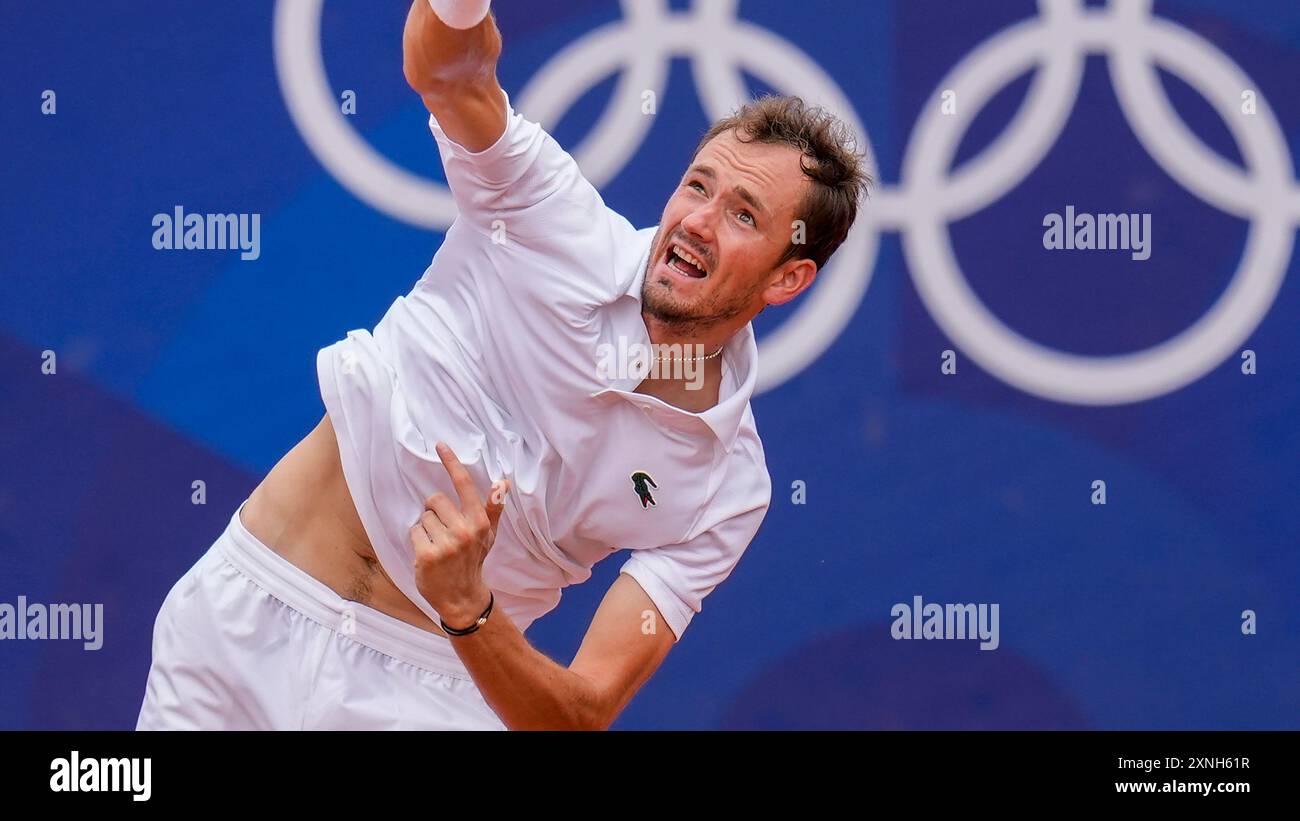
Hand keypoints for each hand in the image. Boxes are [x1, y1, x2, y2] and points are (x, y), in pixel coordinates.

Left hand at [410, 441, 509, 626]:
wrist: (462, 597)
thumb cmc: (473, 560)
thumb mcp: (488, 535)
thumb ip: (493, 508)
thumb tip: (502, 481)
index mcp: (479, 522)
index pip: (464, 485)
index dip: (452, 463)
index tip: (441, 445)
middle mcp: (464, 531)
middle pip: (435, 500)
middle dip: (434, 512)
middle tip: (443, 531)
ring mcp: (446, 544)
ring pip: (423, 517)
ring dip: (425, 529)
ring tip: (437, 546)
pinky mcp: (427, 555)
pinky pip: (413, 532)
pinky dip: (417, 541)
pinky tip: (427, 555)